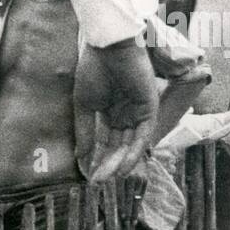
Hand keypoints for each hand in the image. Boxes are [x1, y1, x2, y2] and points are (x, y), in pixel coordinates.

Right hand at [74, 40, 157, 181]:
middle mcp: (126, 114)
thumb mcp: (83, 106)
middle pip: (118, 146)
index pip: (105, 141)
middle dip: (108, 164)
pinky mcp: (149, 109)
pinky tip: (122, 167)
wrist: (109, 47)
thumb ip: (84, 132)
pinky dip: (134, 153)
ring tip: (108, 178)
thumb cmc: (94, 70)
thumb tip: (80, 157)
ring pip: (130, 144)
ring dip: (120, 162)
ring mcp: (138, 112)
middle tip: (98, 181)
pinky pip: (142, 136)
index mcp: (110, 111)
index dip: (97, 158)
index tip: (88, 176)